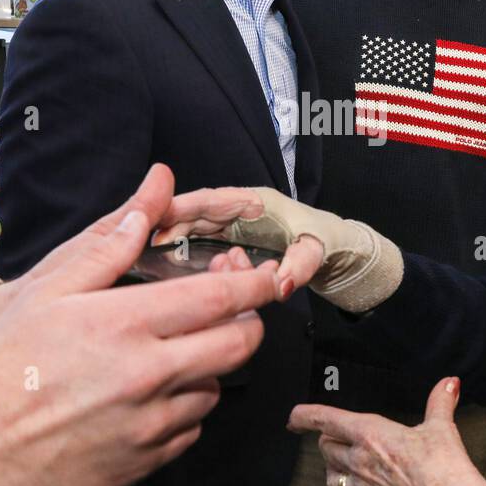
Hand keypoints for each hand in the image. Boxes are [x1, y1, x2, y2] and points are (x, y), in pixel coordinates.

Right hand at [0, 163, 284, 485]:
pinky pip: (191, 429)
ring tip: (176, 352)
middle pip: (239, 344)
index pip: (222, 298)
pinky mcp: (146, 461)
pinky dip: (185, 409)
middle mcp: (150, 374)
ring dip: (210, 366)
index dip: (255, 284)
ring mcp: (152, 423)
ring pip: (216, 388)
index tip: (267, 277)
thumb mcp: (49, 290)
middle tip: (233, 311)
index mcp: (128, 324)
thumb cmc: (2, 370)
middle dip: (248, 322)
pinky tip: (155, 396)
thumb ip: (111, 243)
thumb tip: (154, 192)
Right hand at [153, 184, 403, 312]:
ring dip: (176, 245)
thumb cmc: (328, 240)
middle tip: (145, 247)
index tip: (155, 218)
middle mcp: (238, 211)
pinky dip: (185, 257)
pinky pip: (200, 247)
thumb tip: (281, 286)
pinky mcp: (228, 243)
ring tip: (155, 262)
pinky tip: (170, 273)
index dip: (181, 207)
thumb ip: (300, 266)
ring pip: (193, 232)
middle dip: (169, 227)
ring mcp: (231, 227)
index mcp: (255, 202)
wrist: (339, 252)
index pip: (211, 200)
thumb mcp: (318, 250)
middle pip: (194, 214)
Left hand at [289, 378, 485, 485]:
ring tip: (343, 459)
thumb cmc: (446, 470)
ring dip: (332, 465)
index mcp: (371, 435)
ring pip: (330, 475)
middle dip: (327, 438)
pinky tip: (362, 484)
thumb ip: (440, 402)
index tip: (294, 416)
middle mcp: (360, 462)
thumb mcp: (442, 428)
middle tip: (334, 433)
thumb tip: (449, 383)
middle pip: (325, 447)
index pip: (326, 420)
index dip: (305, 416)